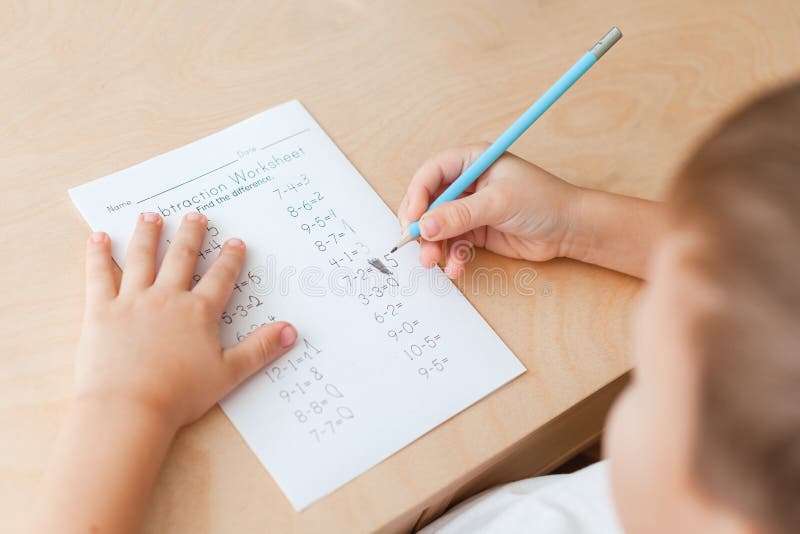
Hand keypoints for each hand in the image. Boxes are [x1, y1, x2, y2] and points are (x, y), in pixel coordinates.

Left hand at [76, 212, 296, 430]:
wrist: (128, 408)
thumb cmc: (179, 394)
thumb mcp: (229, 373)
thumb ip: (261, 349)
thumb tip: (291, 331)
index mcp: (198, 312)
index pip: (220, 278)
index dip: (230, 258)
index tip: (234, 242)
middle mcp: (167, 298)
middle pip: (181, 258)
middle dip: (191, 235)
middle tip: (195, 216)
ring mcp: (132, 301)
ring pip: (142, 258)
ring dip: (148, 235)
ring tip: (151, 217)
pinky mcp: (102, 311)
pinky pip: (99, 276)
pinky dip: (98, 255)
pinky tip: (99, 238)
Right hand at [397, 144, 582, 277]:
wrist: (570, 229)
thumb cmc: (543, 202)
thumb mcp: (498, 203)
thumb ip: (460, 215)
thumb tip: (425, 225)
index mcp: (472, 161)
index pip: (432, 173)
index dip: (417, 195)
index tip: (412, 220)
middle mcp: (467, 183)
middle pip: (429, 202)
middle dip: (422, 226)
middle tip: (417, 245)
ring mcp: (470, 208)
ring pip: (438, 227)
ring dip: (434, 246)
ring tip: (435, 262)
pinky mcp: (477, 231)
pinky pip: (453, 244)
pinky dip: (451, 256)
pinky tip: (456, 268)